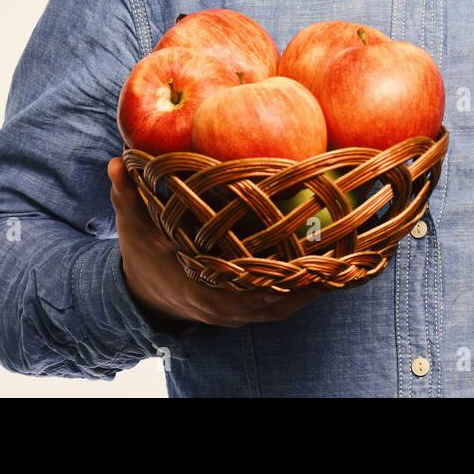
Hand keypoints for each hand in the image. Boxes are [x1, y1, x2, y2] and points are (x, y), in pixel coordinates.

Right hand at [107, 157, 325, 326]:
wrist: (145, 297)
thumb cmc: (143, 256)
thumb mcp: (132, 228)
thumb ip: (127, 195)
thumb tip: (119, 161)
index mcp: (203, 287)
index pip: (247, 282)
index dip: (279, 269)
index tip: (307, 247)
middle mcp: (228, 307)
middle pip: (281, 295)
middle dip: (313, 272)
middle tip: (345, 241)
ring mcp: (243, 312)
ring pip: (291, 302)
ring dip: (321, 281)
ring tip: (354, 253)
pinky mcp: (255, 310)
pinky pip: (290, 301)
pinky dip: (313, 285)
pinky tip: (340, 262)